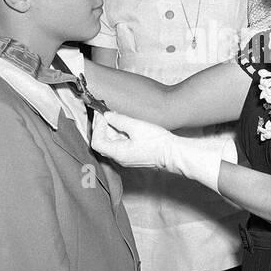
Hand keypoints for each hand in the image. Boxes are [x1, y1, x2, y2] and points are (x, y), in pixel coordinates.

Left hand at [92, 111, 233, 192]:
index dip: (97, 127)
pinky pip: (119, 144)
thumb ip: (119, 120)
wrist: (173, 153)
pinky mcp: (132, 155)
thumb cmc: (157, 142)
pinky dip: (118, 134)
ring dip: (110, 129)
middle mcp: (119, 158)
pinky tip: (124, 124)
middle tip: (106, 112)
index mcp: (118, 153)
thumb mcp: (136, 126)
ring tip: (116, 116)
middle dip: (102, 126)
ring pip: (110, 143)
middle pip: (102, 142)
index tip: (102, 115)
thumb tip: (107, 115)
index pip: (96, 142)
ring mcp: (125, 158)